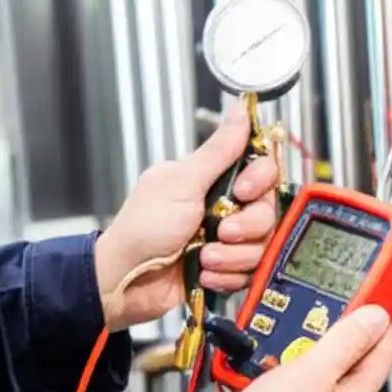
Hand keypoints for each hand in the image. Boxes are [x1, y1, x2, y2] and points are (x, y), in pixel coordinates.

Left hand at [94, 101, 278, 329]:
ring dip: (232, 256)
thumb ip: (219, 150)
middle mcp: (222, 207)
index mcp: (212, 180)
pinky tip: (204, 274)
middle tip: (221, 232)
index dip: (258, 182)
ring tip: (205, 257)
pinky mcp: (225, 269)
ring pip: (260, 245)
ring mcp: (225, 240)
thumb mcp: (182, 183)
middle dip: (246, 227)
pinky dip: (227, 277)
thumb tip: (240, 111)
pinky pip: (248, 272)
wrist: (125, 281)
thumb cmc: (142, 229)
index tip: (241, 192)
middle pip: (266, 210)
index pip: (261, 170)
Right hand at [199, 306, 391, 391]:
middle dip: (336, 329)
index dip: (383, 319)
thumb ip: (345, 345)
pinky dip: (278, 371)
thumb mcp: (311, 376)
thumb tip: (377, 318)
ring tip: (285, 334)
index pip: (382, 352)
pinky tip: (261, 366)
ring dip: (302, 350)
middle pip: (347, 360)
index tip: (378, 292)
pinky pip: (288, 389)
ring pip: (314, 374)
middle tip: (321, 305)